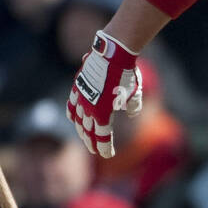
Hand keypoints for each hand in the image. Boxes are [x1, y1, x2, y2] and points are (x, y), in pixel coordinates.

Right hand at [67, 31, 142, 157]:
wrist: (112, 53)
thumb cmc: (126, 75)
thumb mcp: (135, 94)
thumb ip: (134, 106)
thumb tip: (132, 113)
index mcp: (102, 115)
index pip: (102, 138)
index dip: (105, 148)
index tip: (108, 154)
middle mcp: (89, 109)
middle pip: (88, 132)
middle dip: (92, 142)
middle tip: (95, 149)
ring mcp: (81, 98)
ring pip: (78, 120)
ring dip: (82, 130)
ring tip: (85, 136)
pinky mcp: (77, 86)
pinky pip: (72, 104)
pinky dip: (73, 113)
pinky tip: (73, 118)